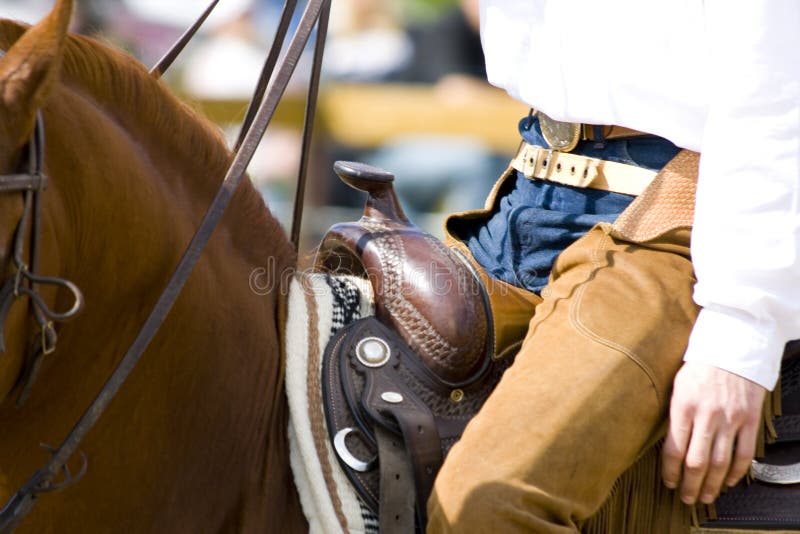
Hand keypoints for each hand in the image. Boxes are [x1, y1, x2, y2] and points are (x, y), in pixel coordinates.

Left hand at [661, 361, 766, 504]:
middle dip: (690, 485)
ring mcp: (730, 419)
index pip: (674, 449)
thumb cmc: (700, 366)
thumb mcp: (677, 386)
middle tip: (686, 497)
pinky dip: (735, 472)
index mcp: (683, 406)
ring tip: (705, 496)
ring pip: (719, 463)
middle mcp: (707, 415)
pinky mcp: (749, 421)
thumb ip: (673, 414)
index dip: (669, 471)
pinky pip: (743, 454)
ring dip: (711, 484)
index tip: (668, 482)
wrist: (733, 349)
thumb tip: (667, 443)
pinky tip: (727, 481)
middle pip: (696, 462)